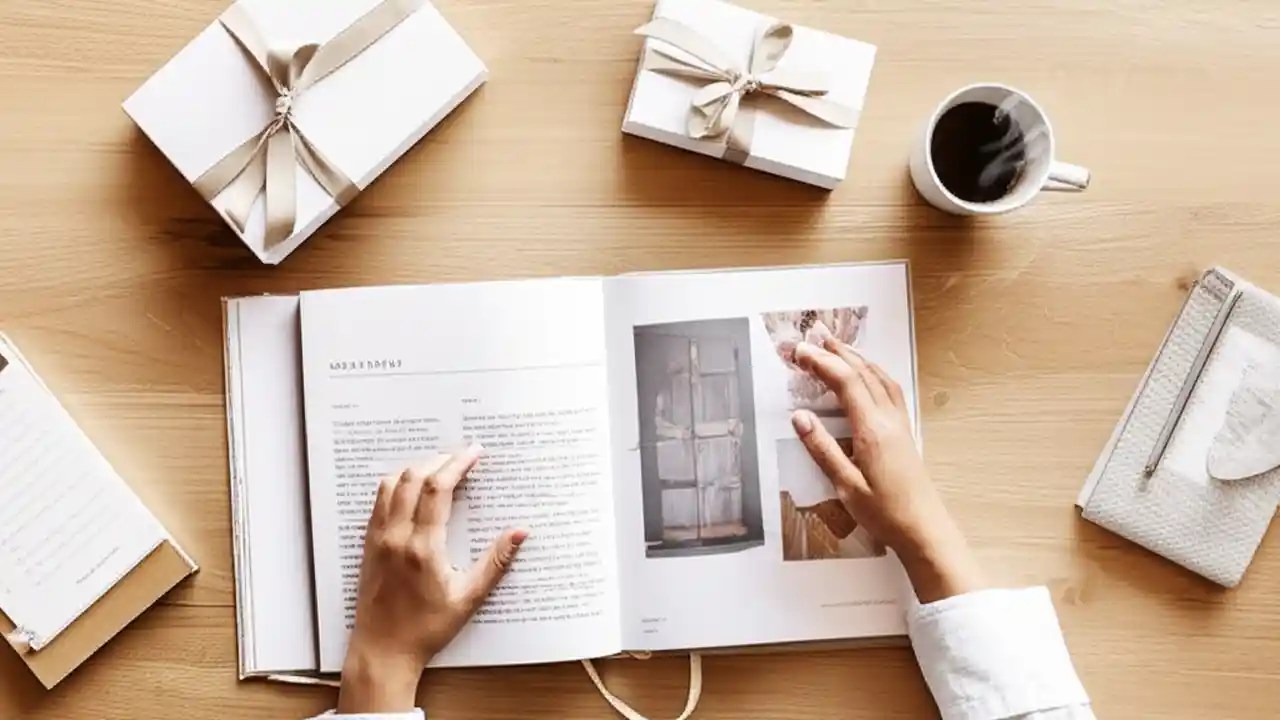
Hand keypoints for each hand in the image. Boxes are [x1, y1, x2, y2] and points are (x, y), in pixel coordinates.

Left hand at [337, 446, 528, 712]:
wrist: (383, 650)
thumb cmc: (426, 629)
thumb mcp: (468, 598)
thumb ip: (495, 562)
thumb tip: (520, 533)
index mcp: (423, 547)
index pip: (439, 488)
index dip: (458, 464)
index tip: (474, 452)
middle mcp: (397, 536)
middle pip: (414, 477)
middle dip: (440, 459)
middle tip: (462, 455)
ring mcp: (378, 538)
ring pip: (391, 484)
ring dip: (416, 467)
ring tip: (439, 466)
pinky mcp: (368, 544)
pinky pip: (378, 501)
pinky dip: (396, 483)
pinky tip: (412, 486)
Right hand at [789, 338, 983, 602]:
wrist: (925, 530)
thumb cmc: (885, 513)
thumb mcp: (845, 486)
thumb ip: (822, 449)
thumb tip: (800, 417)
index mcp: (872, 430)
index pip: (845, 382)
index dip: (821, 362)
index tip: (799, 351)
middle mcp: (888, 420)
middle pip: (861, 373)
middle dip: (835, 352)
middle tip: (810, 339)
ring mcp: (899, 424)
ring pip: (878, 378)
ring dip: (856, 358)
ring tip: (836, 345)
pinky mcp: (904, 433)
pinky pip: (889, 390)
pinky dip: (873, 373)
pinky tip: (867, 373)